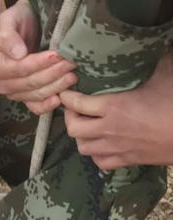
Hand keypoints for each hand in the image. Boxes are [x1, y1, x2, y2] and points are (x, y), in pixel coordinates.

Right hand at [0, 0, 76, 117]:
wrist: (21, 25)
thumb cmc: (15, 21)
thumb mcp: (7, 21)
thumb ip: (7, 36)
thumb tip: (17, 54)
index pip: (18, 69)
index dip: (37, 64)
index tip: (55, 55)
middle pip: (25, 84)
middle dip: (50, 74)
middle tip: (69, 64)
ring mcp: (10, 90)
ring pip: (31, 95)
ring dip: (52, 87)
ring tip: (71, 76)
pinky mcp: (22, 95)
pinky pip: (31, 106)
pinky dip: (44, 106)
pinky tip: (56, 100)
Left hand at [61, 52, 172, 170]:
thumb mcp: (163, 76)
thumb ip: (150, 63)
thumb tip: (147, 49)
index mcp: (114, 107)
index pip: (78, 104)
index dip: (68, 97)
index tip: (66, 91)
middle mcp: (108, 130)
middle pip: (73, 129)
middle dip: (70, 118)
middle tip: (75, 110)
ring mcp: (115, 149)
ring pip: (83, 148)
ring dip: (81, 137)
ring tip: (87, 127)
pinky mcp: (124, 161)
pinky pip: (99, 162)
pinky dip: (95, 154)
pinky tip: (101, 145)